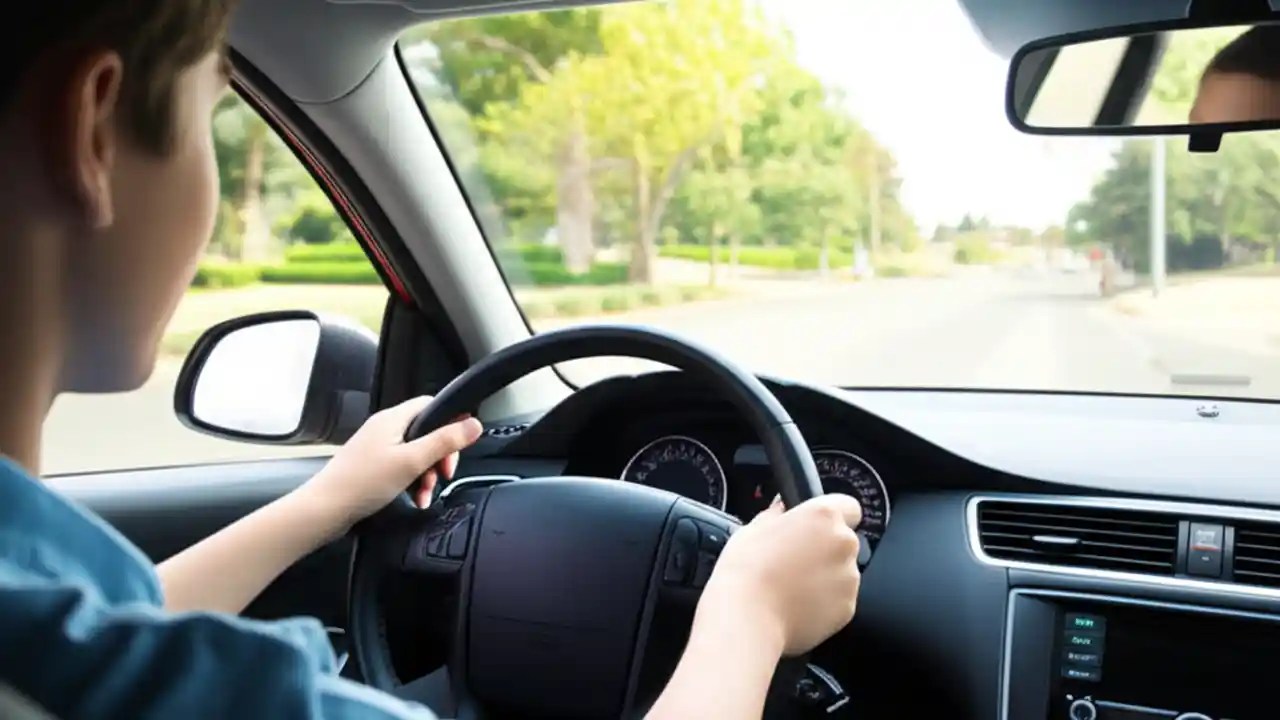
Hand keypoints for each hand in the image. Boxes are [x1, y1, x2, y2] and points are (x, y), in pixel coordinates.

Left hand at [300, 396, 483, 533]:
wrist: (325, 509)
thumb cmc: (362, 483)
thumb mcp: (413, 461)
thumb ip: (445, 441)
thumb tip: (474, 424)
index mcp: (393, 419)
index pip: (432, 406)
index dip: (450, 423)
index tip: (460, 445)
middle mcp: (385, 428)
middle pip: (427, 432)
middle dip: (440, 456)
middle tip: (443, 474)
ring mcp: (378, 447)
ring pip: (416, 453)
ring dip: (427, 474)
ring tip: (425, 494)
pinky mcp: (373, 465)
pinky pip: (402, 467)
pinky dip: (412, 482)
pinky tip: (414, 498)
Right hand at [699, 494, 862, 656]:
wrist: (748, 618)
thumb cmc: (746, 570)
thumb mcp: (753, 529)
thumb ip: (777, 516)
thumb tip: (782, 512)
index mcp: (823, 516)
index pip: (848, 506)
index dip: (833, 515)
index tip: (816, 525)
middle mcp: (844, 544)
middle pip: (844, 541)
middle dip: (825, 549)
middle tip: (795, 560)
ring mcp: (849, 578)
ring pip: (843, 571)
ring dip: (825, 576)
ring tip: (792, 587)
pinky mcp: (848, 608)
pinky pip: (840, 599)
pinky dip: (824, 602)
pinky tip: (797, 605)